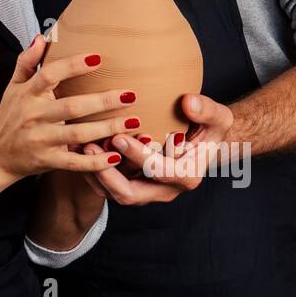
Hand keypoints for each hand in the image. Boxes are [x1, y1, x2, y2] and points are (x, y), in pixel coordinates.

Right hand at [0, 35, 139, 181]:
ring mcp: (42, 140)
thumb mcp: (12, 87)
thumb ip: (26, 61)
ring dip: (107, 129)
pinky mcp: (48, 161)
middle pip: (71, 107)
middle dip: (103, 101)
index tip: (97, 59)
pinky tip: (116, 156)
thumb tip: (41, 37)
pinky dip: (95, 162)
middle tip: (130, 94)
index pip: (49, 75)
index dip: (72, 66)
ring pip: (78, 134)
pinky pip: (74, 162)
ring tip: (133, 120)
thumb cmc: (7, 118)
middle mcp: (35, 116)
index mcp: (28, 95)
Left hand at [81, 92, 235, 205]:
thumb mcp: (217, 117)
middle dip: (107, 173)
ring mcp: (148, 192)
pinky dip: (92, 172)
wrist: (204, 142)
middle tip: (89, 146)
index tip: (119, 136)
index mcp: (187, 176)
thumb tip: (189, 103)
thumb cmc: (210, 128)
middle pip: (131, 194)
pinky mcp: (134, 187)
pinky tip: (78, 150)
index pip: (159, 172)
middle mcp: (165, 190)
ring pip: (114, 194)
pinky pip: (108, 188)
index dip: (138, 157)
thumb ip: (206, 110)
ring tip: (79, 147)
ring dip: (94, 173)